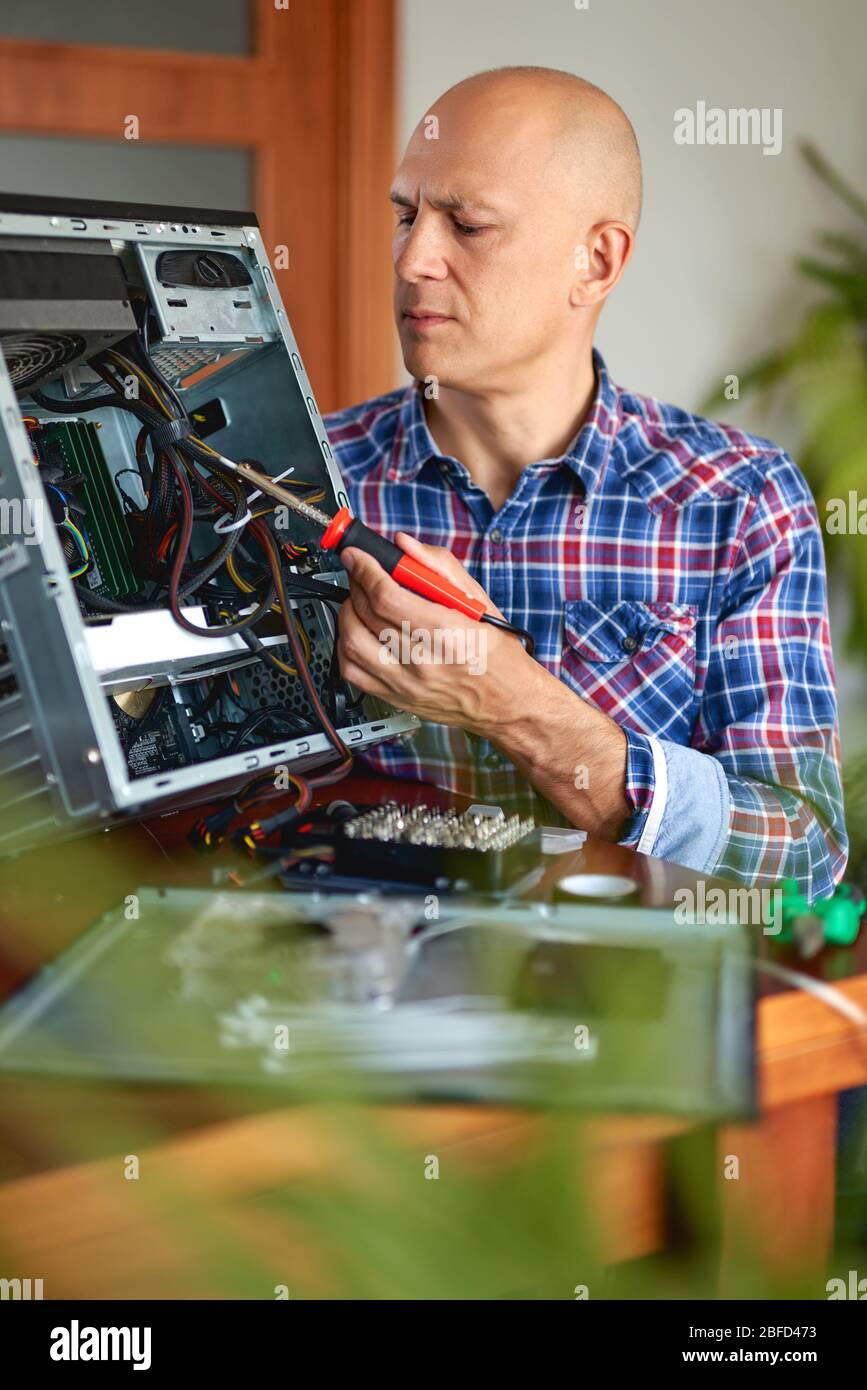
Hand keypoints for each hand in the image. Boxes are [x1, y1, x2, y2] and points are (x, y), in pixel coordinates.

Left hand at [336, 530, 539, 731]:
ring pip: (351, 643)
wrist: (507, 703)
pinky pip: (352, 672)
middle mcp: (424, 662)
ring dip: (348, 614)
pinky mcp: (396, 698)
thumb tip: (405, 545)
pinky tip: (360, 633)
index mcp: (448, 634)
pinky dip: (346, 647)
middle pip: (366, 614)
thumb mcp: (479, 602)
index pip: (388, 596)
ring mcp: (407, 684)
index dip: (365, 570)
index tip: (357, 557)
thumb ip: (439, 567)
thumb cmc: (497, 654)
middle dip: (356, 584)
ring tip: (360, 603)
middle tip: (362, 574)